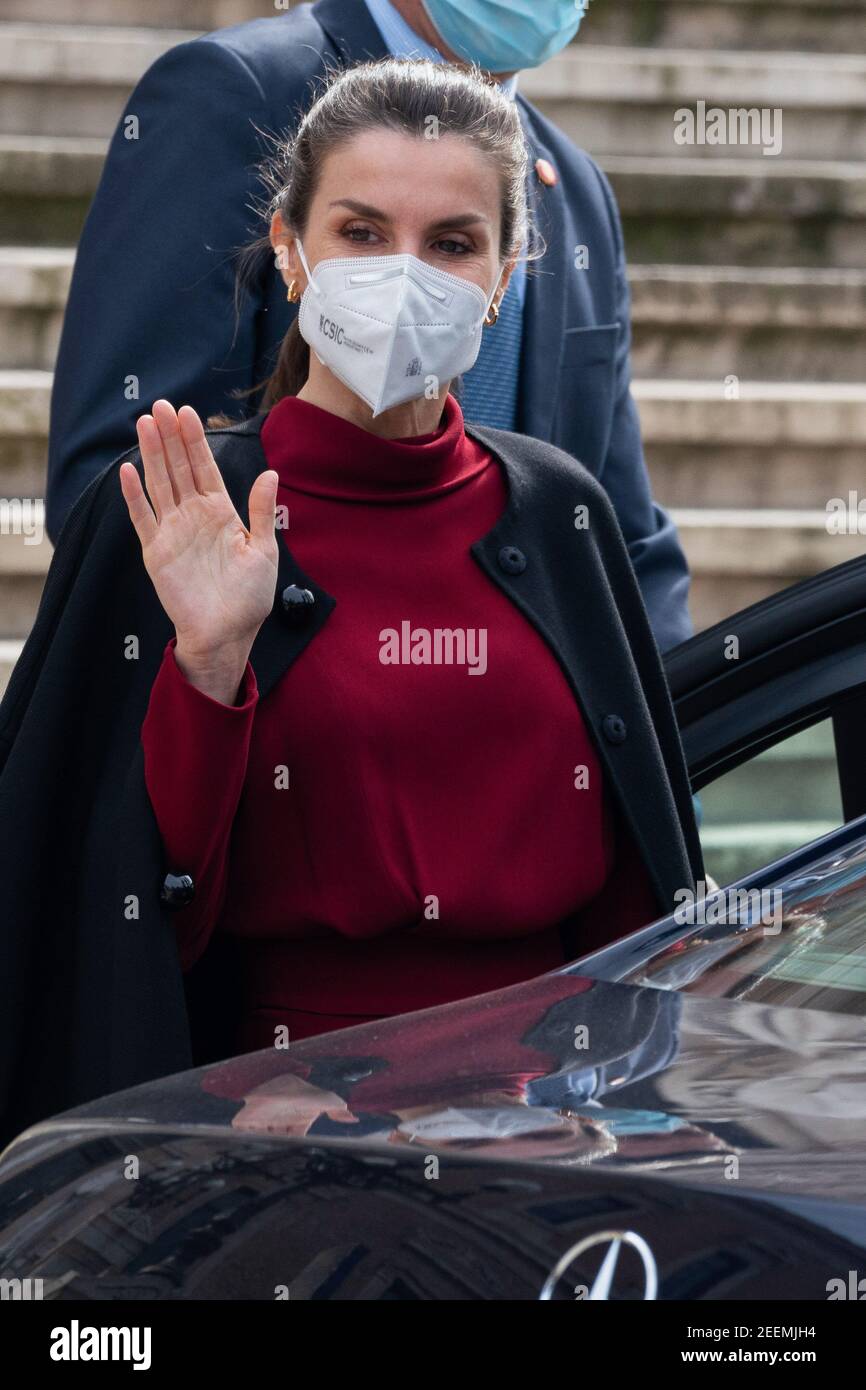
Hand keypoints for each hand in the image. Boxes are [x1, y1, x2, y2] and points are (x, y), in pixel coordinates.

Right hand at [120, 400, 279, 698]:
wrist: (226, 634)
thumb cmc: (248, 599)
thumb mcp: (265, 551)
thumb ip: (261, 511)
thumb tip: (270, 472)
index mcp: (221, 514)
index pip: (204, 468)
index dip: (195, 441)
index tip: (188, 412)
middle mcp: (194, 517)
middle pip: (178, 468)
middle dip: (170, 437)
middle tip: (161, 406)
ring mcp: (173, 532)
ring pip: (159, 484)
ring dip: (151, 455)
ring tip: (144, 424)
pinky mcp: (157, 551)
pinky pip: (143, 518)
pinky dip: (134, 495)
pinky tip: (128, 470)